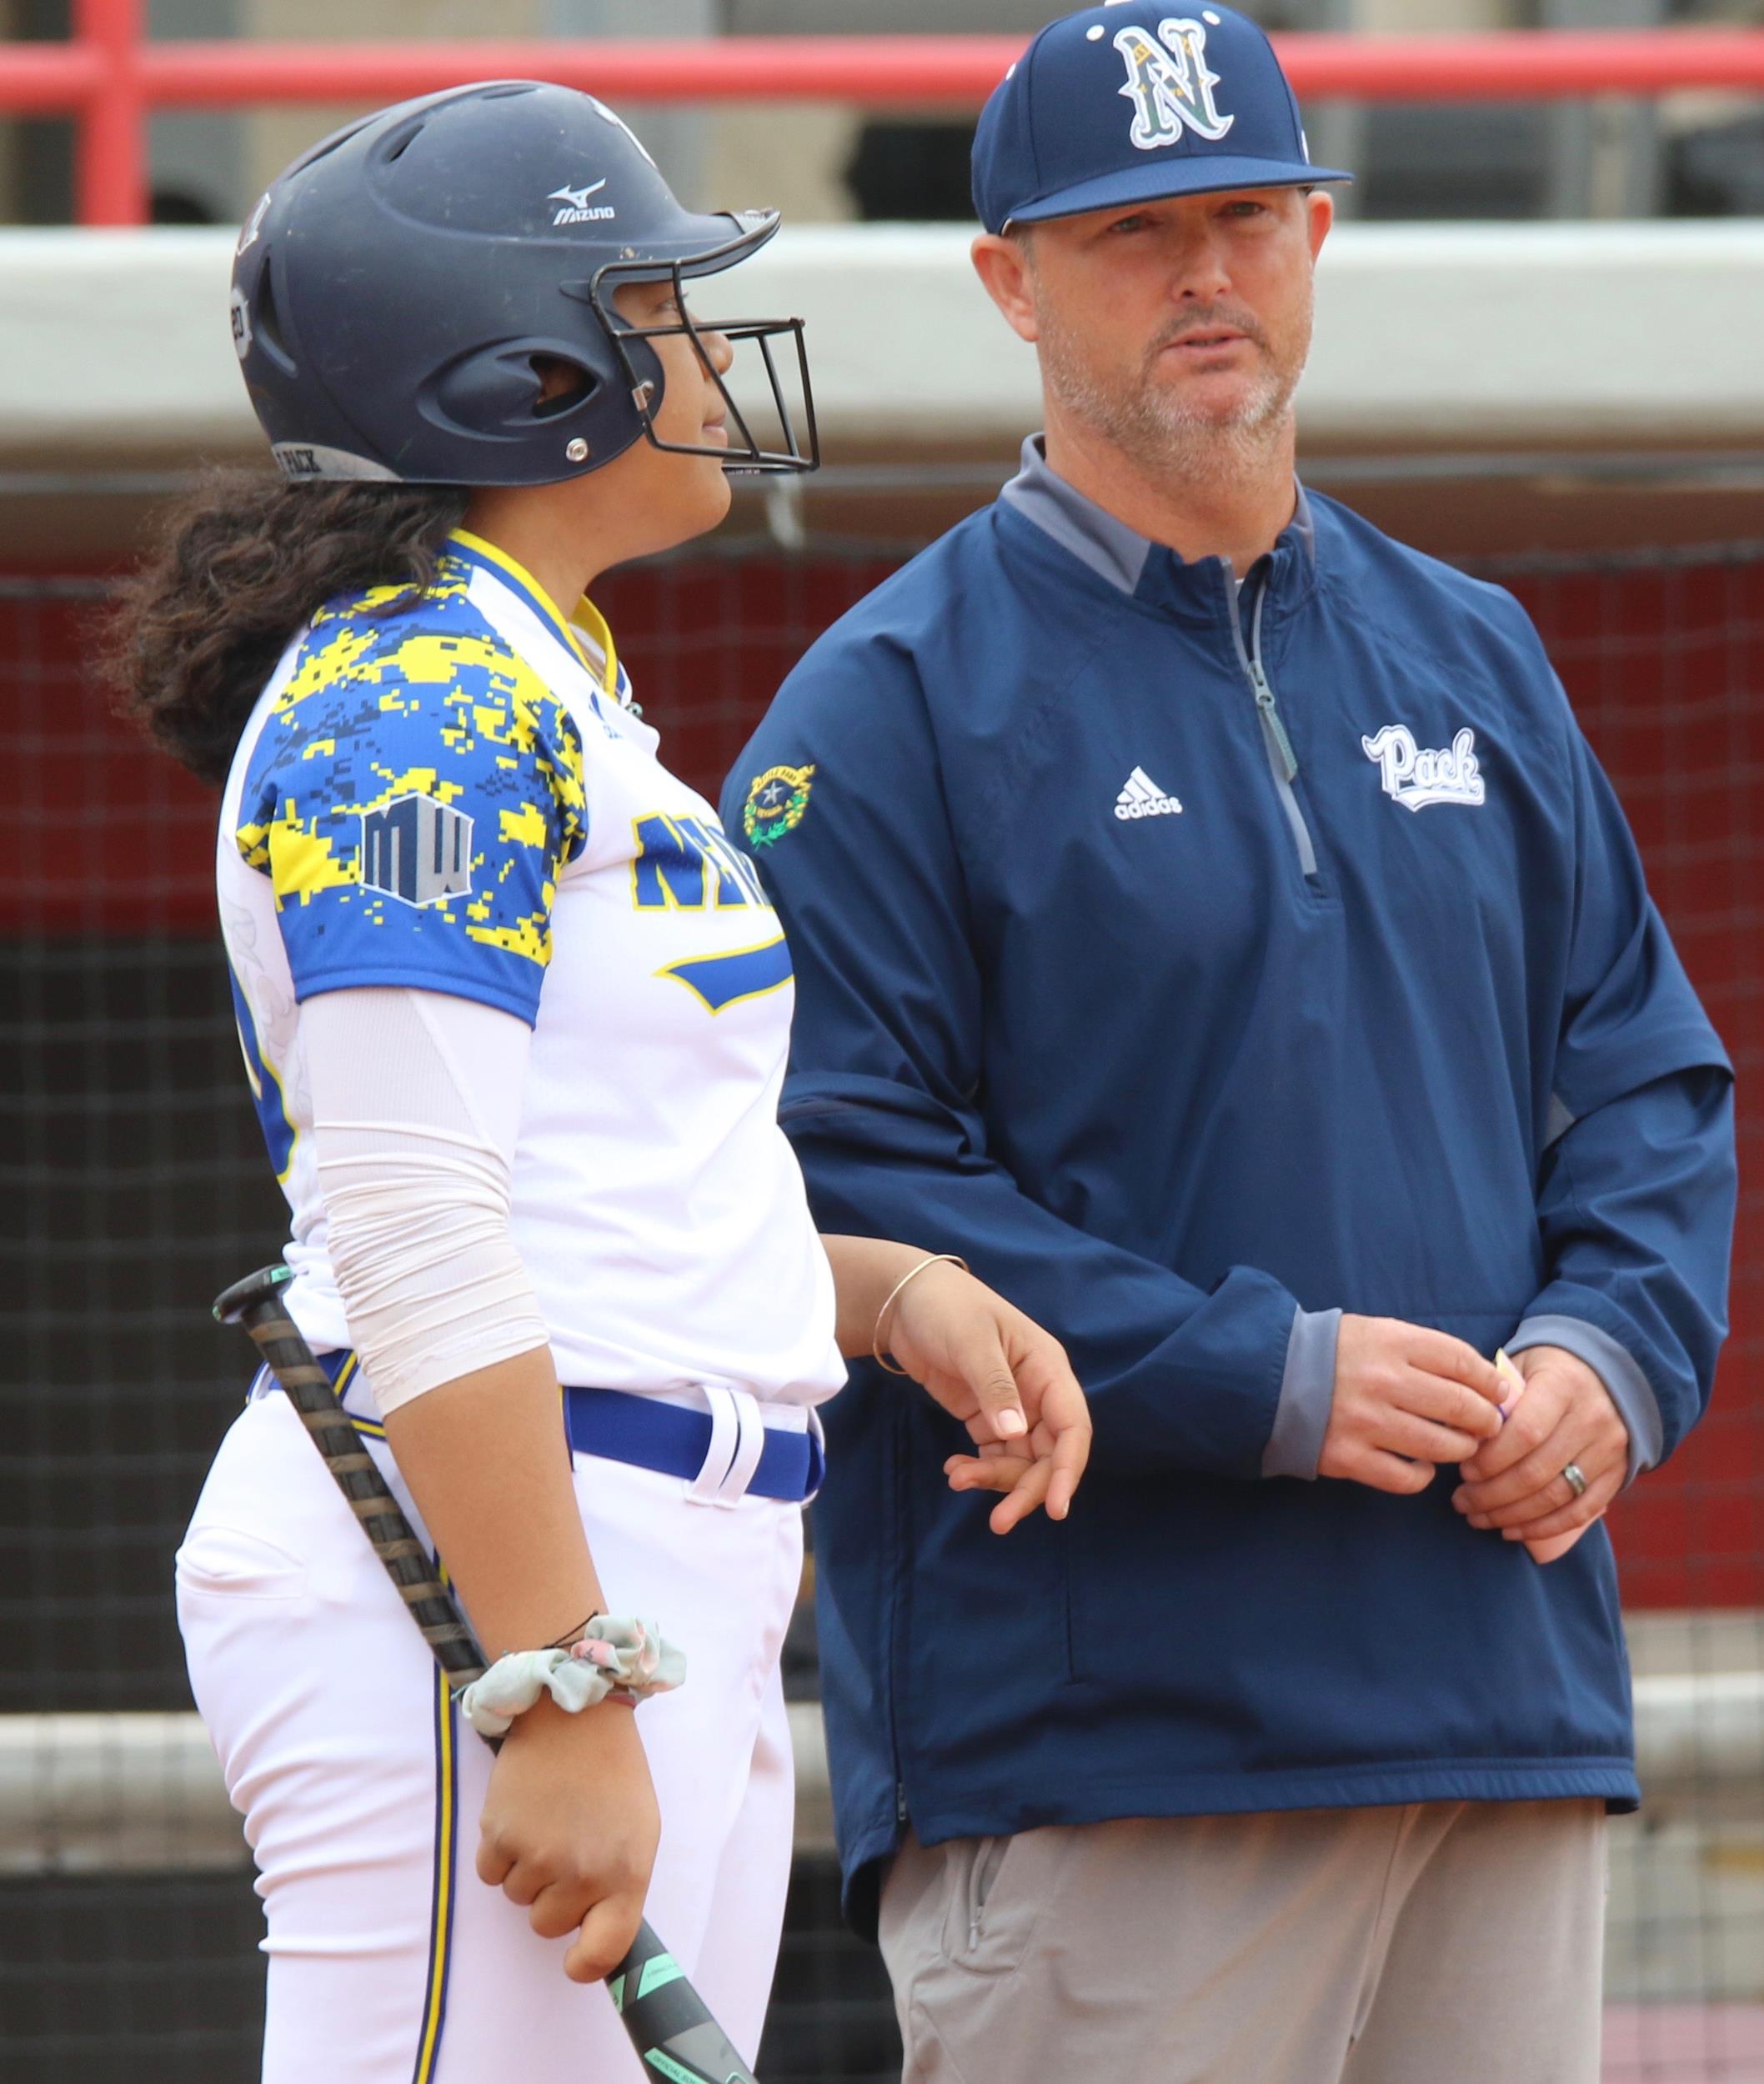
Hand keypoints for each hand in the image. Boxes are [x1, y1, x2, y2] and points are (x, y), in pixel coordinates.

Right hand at [476, 1693, 659, 1982]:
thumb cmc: (613, 1774)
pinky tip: (522, 1813)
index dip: (583, 1964)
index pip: (604, 1953)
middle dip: (552, 1895)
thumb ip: (619, 1886)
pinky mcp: (498, 1835)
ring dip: (526, 1868)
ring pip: (517, 1897)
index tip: (573, 1959)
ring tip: (548, 1819)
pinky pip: (490, 1873)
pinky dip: (500, 1851)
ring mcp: (538, 1855)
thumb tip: (593, 1934)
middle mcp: (582, 1873)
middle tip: (566, 1846)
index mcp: (626, 1875)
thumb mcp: (640, 1832)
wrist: (576, 1714)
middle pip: (547, 1924)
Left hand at [883, 1261, 1091, 1531]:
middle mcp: (1037, 1392)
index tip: (1055, 1508)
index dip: (1068, 1470)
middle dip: (1027, 1489)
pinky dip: (979, 1469)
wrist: (901, 1299)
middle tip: (999, 1521)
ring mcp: (1011, 1405)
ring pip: (1021, 1460)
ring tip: (956, 1479)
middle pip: (1049, 1454)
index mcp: (1046, 1368)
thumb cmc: (945, 1307)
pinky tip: (954, 1470)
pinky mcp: (985, 1414)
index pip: (1072, 1427)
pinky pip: (995, 1455)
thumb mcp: (971, 1341)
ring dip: (995, 1479)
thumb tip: (1016, 1434)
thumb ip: (994, 1386)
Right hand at [1319, 1315, 1506, 1495]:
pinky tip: (1421, 1465)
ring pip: (1441, 1446)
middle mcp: (1382, 1381)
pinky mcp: (1349, 1457)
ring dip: (1462, 1449)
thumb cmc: (1334, 1353)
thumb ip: (1425, 1352)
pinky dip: (1423, 1475)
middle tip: (1490, 1425)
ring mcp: (1366, 1422)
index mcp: (1391, 1342)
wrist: (1270, 1376)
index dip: (1490, 1381)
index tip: (1500, 1393)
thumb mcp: (1377, 1333)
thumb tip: (1482, 1381)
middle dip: (1487, 1420)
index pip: (1461, 1362)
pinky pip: (1407, 1478)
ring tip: (1461, 1446)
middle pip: (1460, 1406)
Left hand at [1453, 1345, 1626, 1549]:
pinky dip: (1543, 1527)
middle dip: (1491, 1494)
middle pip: (1536, 1472)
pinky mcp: (1617, 1474)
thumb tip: (1459, 1435)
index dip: (1490, 1458)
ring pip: (1555, 1497)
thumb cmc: (1547, 1371)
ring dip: (1510, 1514)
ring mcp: (1609, 1450)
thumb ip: (1492, 1397)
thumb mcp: (1519, 1366)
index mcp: (1563, 1386)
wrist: (1607, 1373)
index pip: (1525, 1432)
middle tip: (1461, 1501)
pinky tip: (1511, 1530)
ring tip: (1477, 1517)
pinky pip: (1580, 1512)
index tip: (1463, 1469)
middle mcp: (1591, 1419)